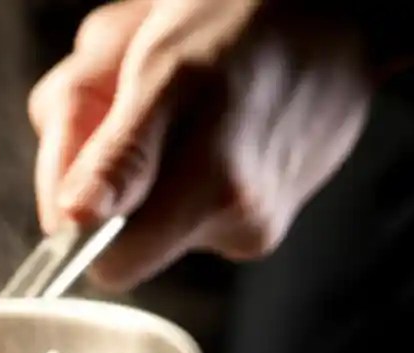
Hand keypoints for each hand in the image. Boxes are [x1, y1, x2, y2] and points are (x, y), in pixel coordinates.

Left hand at [29, 0, 372, 290]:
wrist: (338, 8)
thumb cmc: (247, 20)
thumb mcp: (166, 74)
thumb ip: (122, 157)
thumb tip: (75, 219)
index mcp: (213, 200)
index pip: (110, 265)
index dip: (82, 210)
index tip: (90, 145)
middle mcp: (238, 227)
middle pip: (122, 228)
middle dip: (104, 156)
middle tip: (126, 84)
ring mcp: (254, 219)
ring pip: (149, 199)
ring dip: (130, 139)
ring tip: (163, 81)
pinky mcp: (262, 205)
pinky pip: (182, 187)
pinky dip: (167, 142)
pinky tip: (193, 101)